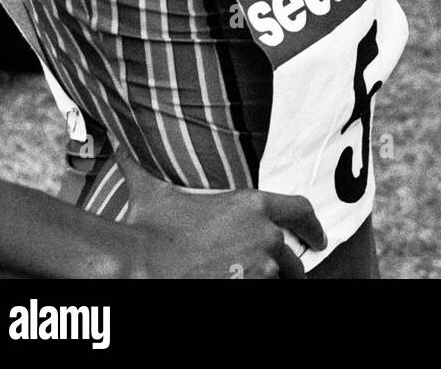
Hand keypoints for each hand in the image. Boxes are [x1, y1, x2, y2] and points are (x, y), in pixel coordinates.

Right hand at [118, 150, 325, 278]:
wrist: (144, 265)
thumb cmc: (151, 229)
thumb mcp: (152, 191)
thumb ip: (141, 165)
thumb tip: (121, 146)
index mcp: (251, 206)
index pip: (299, 211)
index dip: (313, 226)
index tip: (319, 239)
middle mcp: (264, 237)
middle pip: (292, 260)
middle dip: (285, 268)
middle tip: (274, 273)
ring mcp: (260, 269)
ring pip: (278, 282)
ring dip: (267, 283)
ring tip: (250, 282)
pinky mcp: (251, 290)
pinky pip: (264, 293)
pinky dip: (255, 291)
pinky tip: (238, 288)